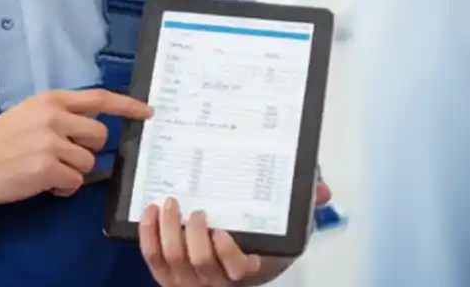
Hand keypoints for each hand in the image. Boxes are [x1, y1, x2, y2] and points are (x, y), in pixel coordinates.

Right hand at [0, 89, 153, 203]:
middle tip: (63, 157)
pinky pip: (74, 181)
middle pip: (100, 136)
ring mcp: (50, 142)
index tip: (148, 112)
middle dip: (88, 151)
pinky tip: (43, 183)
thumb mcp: (28, 114)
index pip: (99, 98)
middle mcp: (53, 117)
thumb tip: (92, 124)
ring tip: (45, 171)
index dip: (127, 106)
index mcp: (50, 100)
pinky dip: (63, 187)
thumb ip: (58, 115)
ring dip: (72, 172)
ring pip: (88, 162)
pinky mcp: (46, 167)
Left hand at [140, 182, 332, 286]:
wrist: (231, 263)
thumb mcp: (286, 226)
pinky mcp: (169, 276)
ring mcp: (192, 281)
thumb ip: (303, 205)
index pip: (237, 269)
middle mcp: (219, 281)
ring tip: (169, 203)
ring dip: (167, 229)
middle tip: (194, 208)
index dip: (226, 253)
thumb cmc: (258, 241)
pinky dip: (148, 234)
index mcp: (252, 267)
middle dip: (191, 234)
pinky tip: (150, 212)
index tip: (221, 230)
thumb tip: (321, 191)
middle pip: (198, 262)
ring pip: (172, 260)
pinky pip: (153, 259)